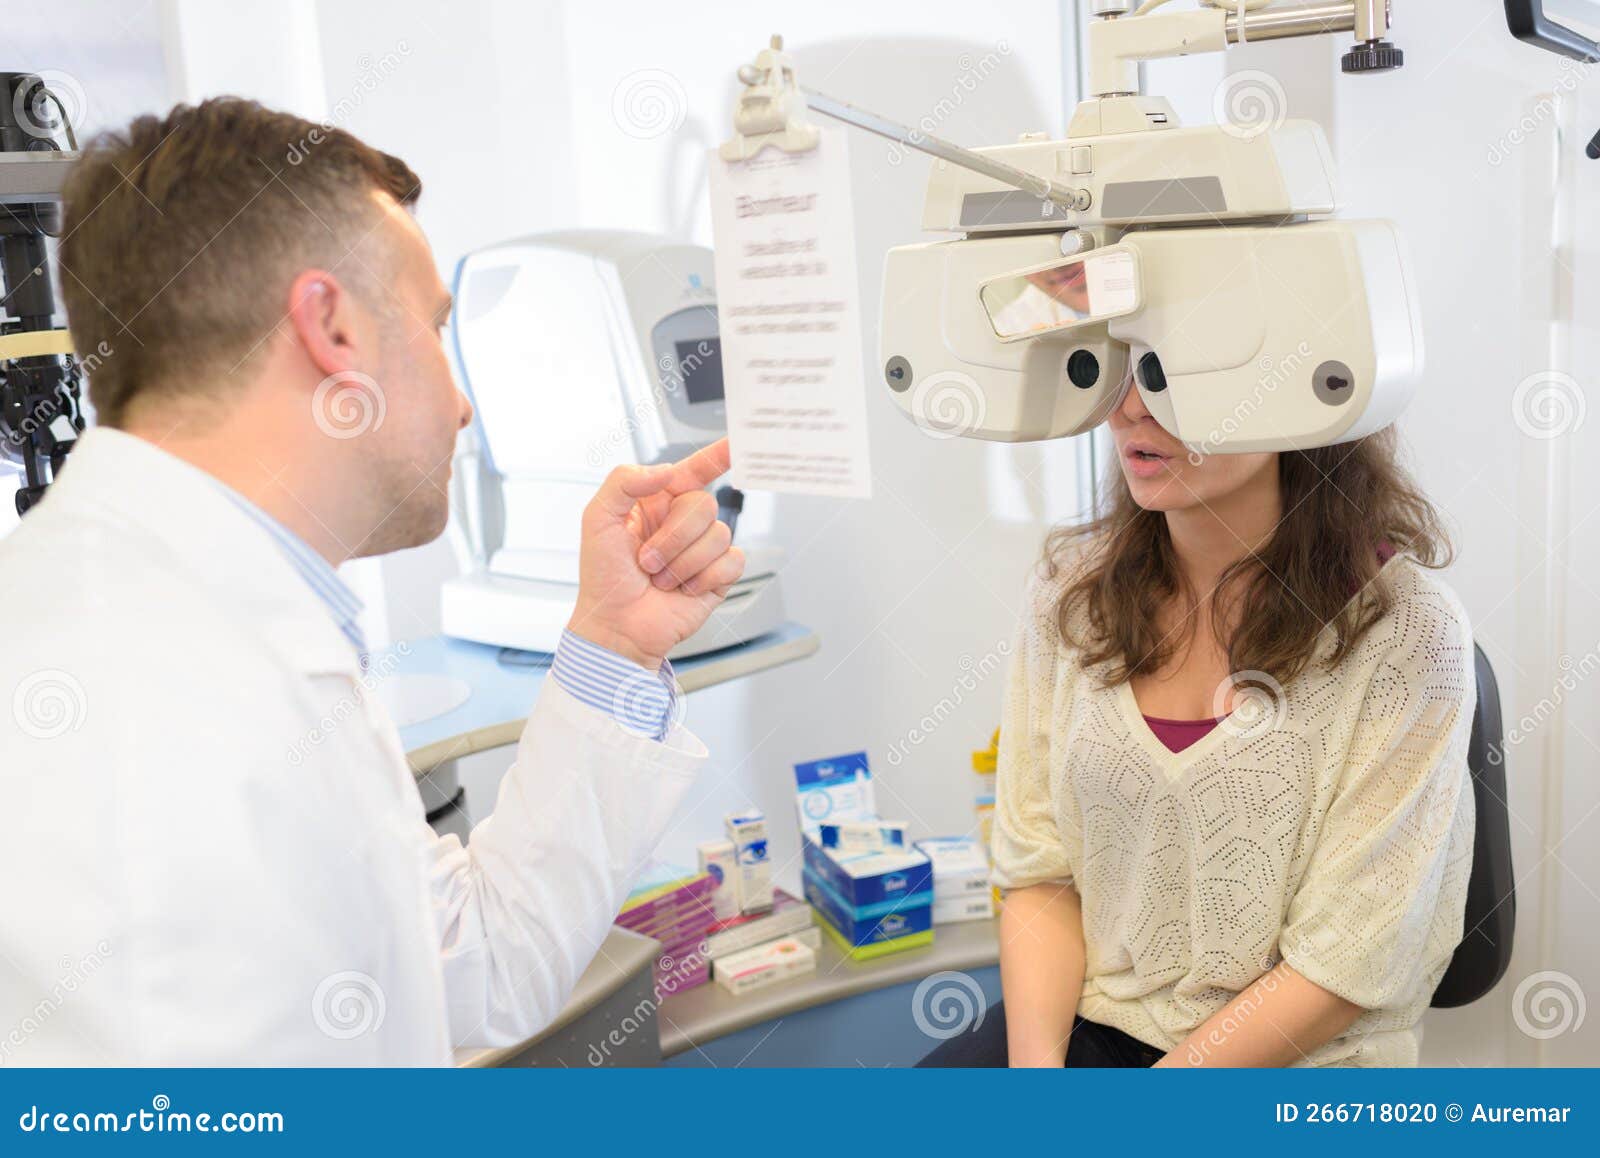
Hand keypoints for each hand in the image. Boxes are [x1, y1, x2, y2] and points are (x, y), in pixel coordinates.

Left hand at [567, 439, 744, 670]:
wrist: (617, 627)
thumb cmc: (603, 578)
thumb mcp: (597, 520)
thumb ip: (624, 481)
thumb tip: (666, 470)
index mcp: (657, 502)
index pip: (694, 470)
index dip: (717, 455)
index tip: (738, 442)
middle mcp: (682, 523)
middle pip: (704, 504)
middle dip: (673, 536)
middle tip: (648, 560)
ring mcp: (702, 550)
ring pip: (718, 535)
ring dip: (683, 562)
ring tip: (661, 578)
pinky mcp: (718, 576)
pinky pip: (732, 561)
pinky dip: (705, 577)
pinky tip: (684, 589)